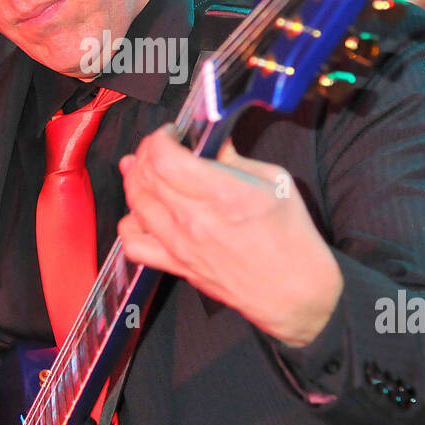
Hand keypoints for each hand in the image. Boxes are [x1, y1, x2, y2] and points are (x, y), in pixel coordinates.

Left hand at [117, 125, 343, 347]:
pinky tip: (143, 213)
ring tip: (144, 169)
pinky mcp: (177, 266)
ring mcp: (181, 245)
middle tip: (159, 147)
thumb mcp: (275, 181)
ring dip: (134, 180)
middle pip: (145, 176)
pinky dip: (130, 225)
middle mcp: (195, 219)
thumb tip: (213, 141)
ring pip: (135, 204)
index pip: (164, 158)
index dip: (159, 138)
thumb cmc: (291, 237)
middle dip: (146, 153)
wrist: (293, 291)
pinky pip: (134, 245)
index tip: (171, 134)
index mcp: (222, 193)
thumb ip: (236, 159)